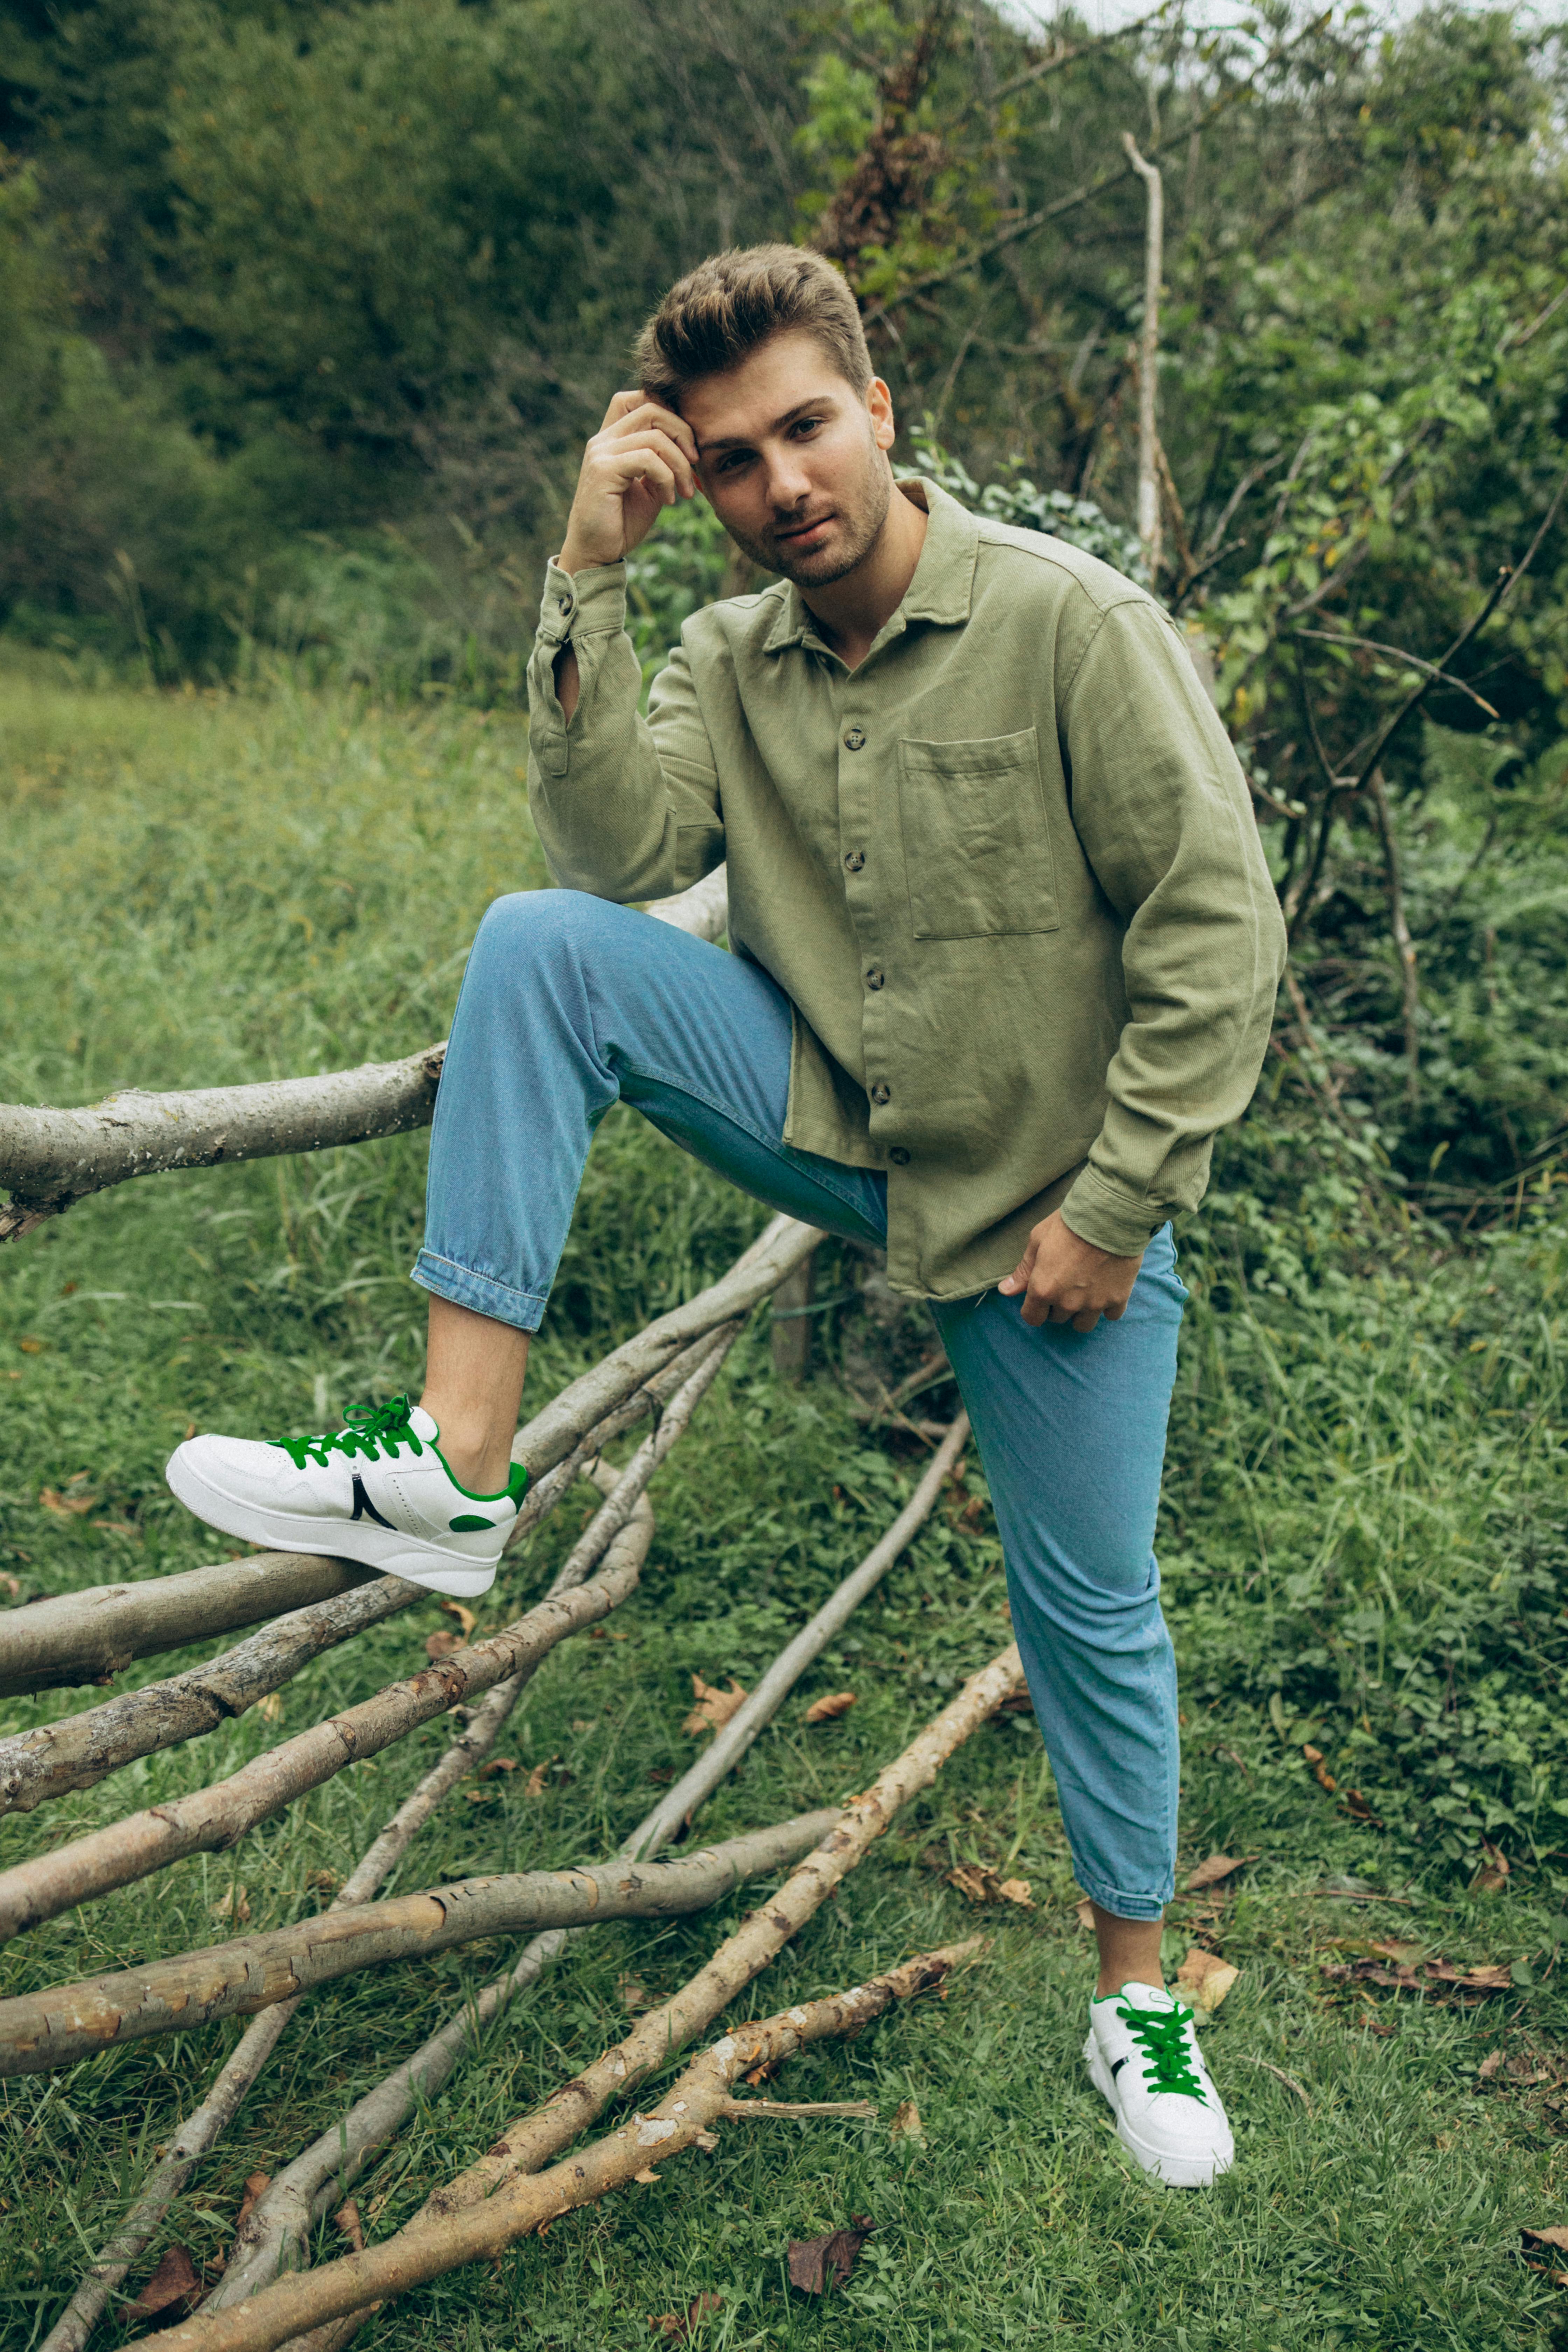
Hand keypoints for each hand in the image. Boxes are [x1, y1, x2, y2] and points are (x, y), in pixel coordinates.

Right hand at [558, 389, 700, 572]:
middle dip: (683, 433)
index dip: (670, 414)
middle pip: (651, 408)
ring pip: (654, 436)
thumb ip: (663, 462)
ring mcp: (601, 452)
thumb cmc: (623, 521)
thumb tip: (693, 449)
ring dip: (679, 465)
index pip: (640, 399)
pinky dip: (666, 478)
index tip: (687, 447)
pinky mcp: (602, 470)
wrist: (598, 552)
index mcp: (613, 438)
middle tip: (695, 465)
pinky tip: (669, 500)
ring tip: (685, 492)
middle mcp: (604, 439)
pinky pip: (647, 459)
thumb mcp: (650, 486)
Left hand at [997, 1209, 1142, 1332]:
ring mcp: (1094, 1303)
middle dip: (1057, 1305)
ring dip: (1081, 1312)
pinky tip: (1106, 1288)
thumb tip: (1005, 1291)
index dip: (1034, 1308)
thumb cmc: (1068, 1224)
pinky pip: (1111, 1315)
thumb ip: (1023, 1272)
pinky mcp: (1118, 1298)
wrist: (1109, 1216)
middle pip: (1058, 1318)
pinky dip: (1108, 1306)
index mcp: (1043, 1289)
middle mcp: (1067, 1302)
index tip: (1041, 1296)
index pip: (1032, 1318)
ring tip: (1085, 1291)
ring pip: (1083, 1325)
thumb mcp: (1038, 1241)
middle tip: (1066, 1282)